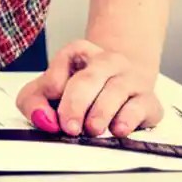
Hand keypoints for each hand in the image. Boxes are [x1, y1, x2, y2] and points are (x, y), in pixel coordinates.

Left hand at [15, 39, 162, 137]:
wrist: (121, 85)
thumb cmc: (78, 89)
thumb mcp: (46, 91)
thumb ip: (34, 102)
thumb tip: (44, 119)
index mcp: (79, 51)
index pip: (63, 64)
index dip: (54, 86)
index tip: (50, 105)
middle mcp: (107, 61)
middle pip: (89, 79)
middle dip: (76, 104)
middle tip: (69, 127)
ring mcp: (130, 79)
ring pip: (115, 92)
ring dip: (101, 113)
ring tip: (92, 129)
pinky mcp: (147, 101)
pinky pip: (140, 108)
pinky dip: (128, 120)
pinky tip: (118, 129)